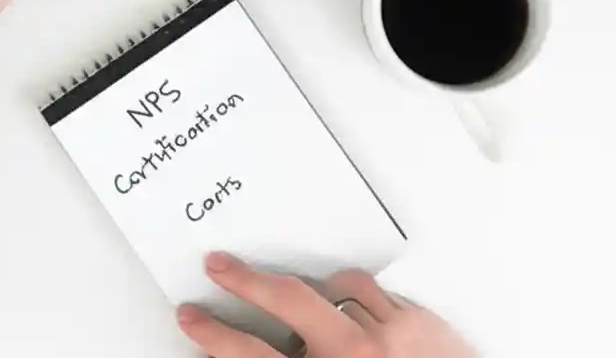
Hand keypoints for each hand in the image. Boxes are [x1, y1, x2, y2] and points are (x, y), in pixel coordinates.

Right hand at [177, 253, 475, 357]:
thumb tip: (259, 357)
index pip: (249, 354)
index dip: (213, 333)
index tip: (194, 317)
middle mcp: (353, 357)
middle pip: (286, 299)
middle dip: (244, 279)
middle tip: (220, 266)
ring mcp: (391, 336)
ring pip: (336, 290)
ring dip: (314, 293)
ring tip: (297, 293)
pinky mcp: (422, 324)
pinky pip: (376, 292)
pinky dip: (359, 296)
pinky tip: (351, 302)